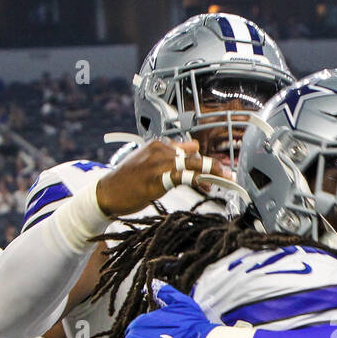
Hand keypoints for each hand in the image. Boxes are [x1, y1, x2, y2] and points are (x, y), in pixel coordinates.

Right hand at [94, 139, 231, 216]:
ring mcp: (158, 164)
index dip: (206, 161)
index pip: (190, 149)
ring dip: (212, 173)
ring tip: (226, 181)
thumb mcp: (149, 162)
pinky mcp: (157, 179)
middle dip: (215, 166)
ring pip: (192, 165)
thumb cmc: (127, 180)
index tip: (219, 172)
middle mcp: (160, 150)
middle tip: (230, 175)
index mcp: (159, 145)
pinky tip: (208, 187)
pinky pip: (184, 177)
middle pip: (195, 156)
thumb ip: (170, 156)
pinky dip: (200, 180)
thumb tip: (193, 148)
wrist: (106, 192)